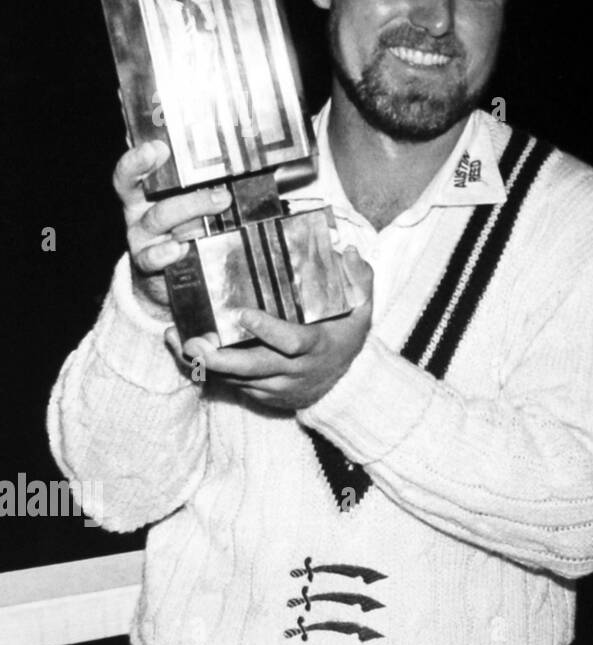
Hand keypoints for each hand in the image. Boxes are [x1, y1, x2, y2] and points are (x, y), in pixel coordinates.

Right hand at [114, 141, 231, 311]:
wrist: (167, 277)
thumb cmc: (183, 228)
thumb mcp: (185, 204)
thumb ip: (201, 182)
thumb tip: (236, 154)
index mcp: (143, 192)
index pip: (132, 172)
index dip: (138, 160)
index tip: (157, 148)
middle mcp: (138, 212)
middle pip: (149, 193)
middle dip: (183, 183)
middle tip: (221, 191)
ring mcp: (140, 238)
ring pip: (159, 219)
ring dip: (190, 209)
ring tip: (220, 204)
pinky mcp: (146, 263)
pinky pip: (151, 257)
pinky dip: (165, 253)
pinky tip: (179, 248)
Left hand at [164, 248, 373, 410]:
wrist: (347, 384)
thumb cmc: (348, 335)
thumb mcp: (362, 307)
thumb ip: (359, 278)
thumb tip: (348, 249)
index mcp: (317, 346)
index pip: (291, 342)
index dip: (267, 330)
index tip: (241, 313)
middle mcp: (295, 370)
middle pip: (253, 368)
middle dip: (219, 359)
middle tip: (191, 342)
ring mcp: (277, 386)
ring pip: (236, 379)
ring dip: (204, 364)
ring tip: (177, 341)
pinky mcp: (264, 395)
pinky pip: (233, 385)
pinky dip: (209, 371)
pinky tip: (186, 352)